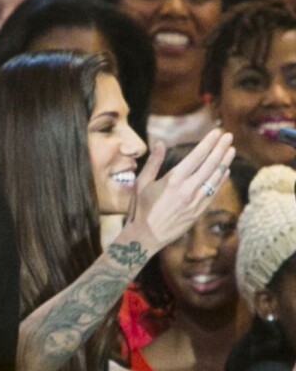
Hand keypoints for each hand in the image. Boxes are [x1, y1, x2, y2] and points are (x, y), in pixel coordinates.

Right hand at [124, 130, 234, 249]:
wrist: (145, 237)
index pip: (196, 156)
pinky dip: (220, 180)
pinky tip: (224, 171)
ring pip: (215, 178)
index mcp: (173, 180)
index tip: (216, 133)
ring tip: (231, 150)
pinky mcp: (199, 212)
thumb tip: (160, 143)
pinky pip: (213, 192)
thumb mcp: (141, 183)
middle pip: (210, 165)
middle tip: (228, 136)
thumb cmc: (139, 209)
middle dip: (221, 149)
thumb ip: (153, 163)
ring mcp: (196, 201)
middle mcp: (188, 189)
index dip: (208, 143)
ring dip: (224, 162)